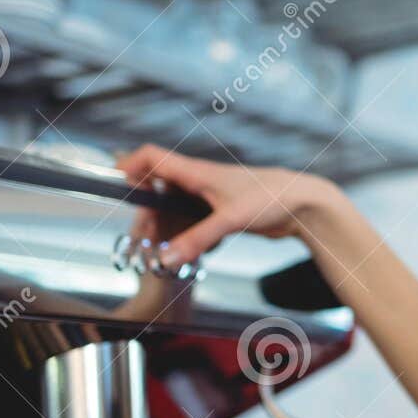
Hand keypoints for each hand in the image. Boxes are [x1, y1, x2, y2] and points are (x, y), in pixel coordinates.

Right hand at [115, 145, 338, 269]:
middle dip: (146, 213)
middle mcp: (199, 181)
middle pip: (157, 189)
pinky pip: (194, 222)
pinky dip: (189, 236)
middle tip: (142, 239)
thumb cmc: (270, 198)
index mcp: (196, 172)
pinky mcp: (222, 212)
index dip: (129, 165)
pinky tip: (194, 253)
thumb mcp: (229, 220)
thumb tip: (165, 259)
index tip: (113, 184)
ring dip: (166, 228)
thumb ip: (196, 240)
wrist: (303, 204)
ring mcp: (210, 196)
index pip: (152, 157)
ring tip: (161, 251)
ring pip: (175, 208)